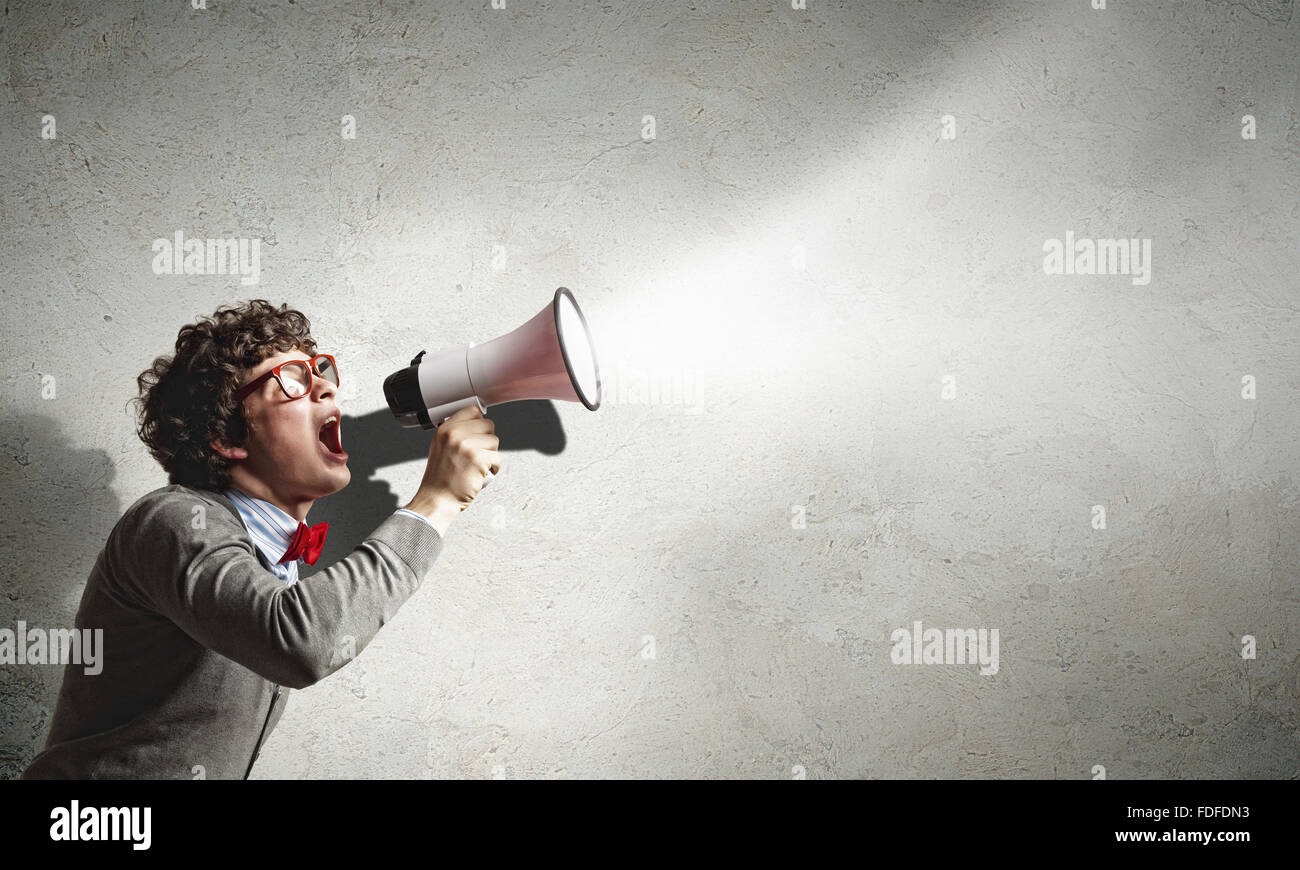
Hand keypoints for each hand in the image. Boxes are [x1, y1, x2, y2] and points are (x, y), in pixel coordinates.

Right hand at [404, 404, 500, 533]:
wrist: (437, 499)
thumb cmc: (440, 479)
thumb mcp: (441, 448)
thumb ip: (456, 434)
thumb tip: (477, 424)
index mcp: (444, 430)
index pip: (472, 410)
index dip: (479, 423)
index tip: (479, 433)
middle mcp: (454, 434)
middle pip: (488, 425)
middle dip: (487, 441)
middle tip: (478, 454)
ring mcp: (466, 445)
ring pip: (495, 441)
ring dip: (491, 454)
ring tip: (478, 465)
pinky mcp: (478, 459)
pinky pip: (498, 457)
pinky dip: (494, 467)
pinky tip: (482, 473)